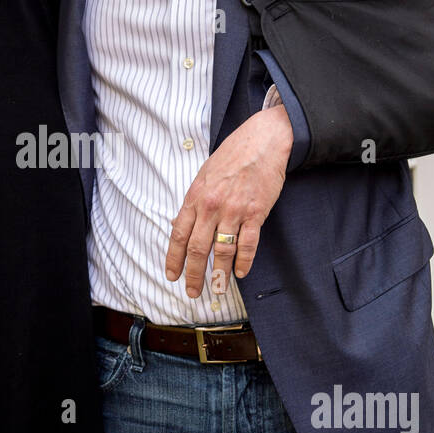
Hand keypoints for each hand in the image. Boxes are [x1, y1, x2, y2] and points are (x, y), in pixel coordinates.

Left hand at [165, 105, 292, 298]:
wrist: (262, 141)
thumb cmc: (232, 157)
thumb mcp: (202, 176)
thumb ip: (192, 203)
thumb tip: (176, 225)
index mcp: (195, 197)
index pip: (179, 235)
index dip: (174, 258)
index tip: (172, 275)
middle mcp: (212, 206)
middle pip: (198, 248)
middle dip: (193, 273)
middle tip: (192, 291)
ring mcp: (234, 210)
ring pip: (223, 250)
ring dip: (219, 273)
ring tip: (218, 289)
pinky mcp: (256, 212)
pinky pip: (248, 243)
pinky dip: (244, 261)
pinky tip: (240, 273)